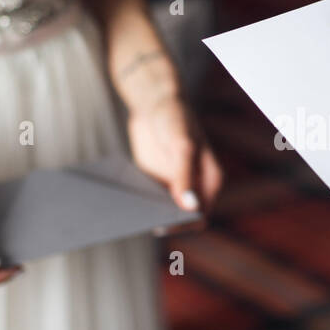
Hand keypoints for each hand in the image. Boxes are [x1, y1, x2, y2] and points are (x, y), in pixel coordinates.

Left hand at [125, 91, 222, 212]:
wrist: (155, 105)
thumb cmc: (176, 119)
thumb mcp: (182, 145)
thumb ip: (185, 176)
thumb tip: (191, 207)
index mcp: (209, 182)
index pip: (199, 215)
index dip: (183, 224)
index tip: (161, 223)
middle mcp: (193, 189)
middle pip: (179, 217)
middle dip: (162, 221)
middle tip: (139, 220)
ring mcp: (173, 187)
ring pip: (161, 212)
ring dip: (147, 214)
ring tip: (126, 214)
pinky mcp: (155, 184)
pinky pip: (146, 201)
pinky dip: (136, 203)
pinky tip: (120, 201)